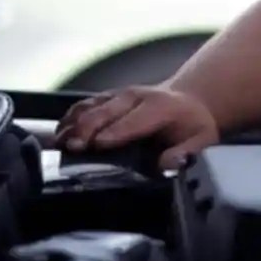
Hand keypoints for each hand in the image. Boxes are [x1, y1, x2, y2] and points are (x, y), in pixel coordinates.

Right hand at [54, 85, 218, 169]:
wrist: (188, 101)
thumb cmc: (192, 124)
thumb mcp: (202, 139)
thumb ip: (188, 152)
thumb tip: (168, 164)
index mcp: (160, 106)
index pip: (133, 120)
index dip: (115, 132)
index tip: (98, 144)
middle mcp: (135, 96)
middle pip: (105, 111)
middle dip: (87, 128)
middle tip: (73, 147)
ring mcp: (118, 95)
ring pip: (90, 106)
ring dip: (73, 123)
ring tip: (59, 142)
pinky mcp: (106, 98)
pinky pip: (84, 105)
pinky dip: (69, 118)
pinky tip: (59, 134)